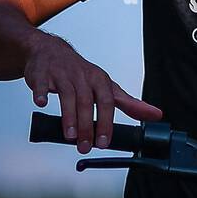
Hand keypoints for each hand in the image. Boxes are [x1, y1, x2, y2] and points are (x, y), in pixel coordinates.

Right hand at [24, 34, 162, 152]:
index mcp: (99, 80)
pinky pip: (41, 83)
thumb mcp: (106, 86)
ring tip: (69, 136)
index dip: (106, 123)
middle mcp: (82, 75)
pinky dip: (41, 93)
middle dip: (86, 126)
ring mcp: (61, 73)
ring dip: (68, 116)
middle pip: (87, 102)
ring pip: (67, 95)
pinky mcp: (42, 73)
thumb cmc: (80, 73)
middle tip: (85, 146)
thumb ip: (128, 102)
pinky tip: (41, 104)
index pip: (107, 102)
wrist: (50, 51)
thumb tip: (154, 114)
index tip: (104, 143)